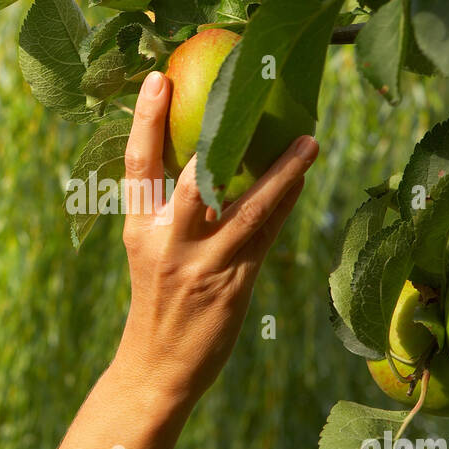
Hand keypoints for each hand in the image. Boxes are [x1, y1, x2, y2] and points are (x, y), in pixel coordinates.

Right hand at [113, 70, 318, 403]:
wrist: (157, 371)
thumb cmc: (157, 302)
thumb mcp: (148, 250)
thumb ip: (167, 208)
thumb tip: (200, 155)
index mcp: (139, 228)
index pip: (139, 165)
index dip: (148, 119)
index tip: (159, 77)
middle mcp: (168, 242)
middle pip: (196, 176)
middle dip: (223, 133)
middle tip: (247, 91)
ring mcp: (204, 264)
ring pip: (247, 206)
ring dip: (281, 171)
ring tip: (309, 139)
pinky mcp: (234, 284)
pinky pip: (266, 234)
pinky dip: (285, 202)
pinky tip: (302, 178)